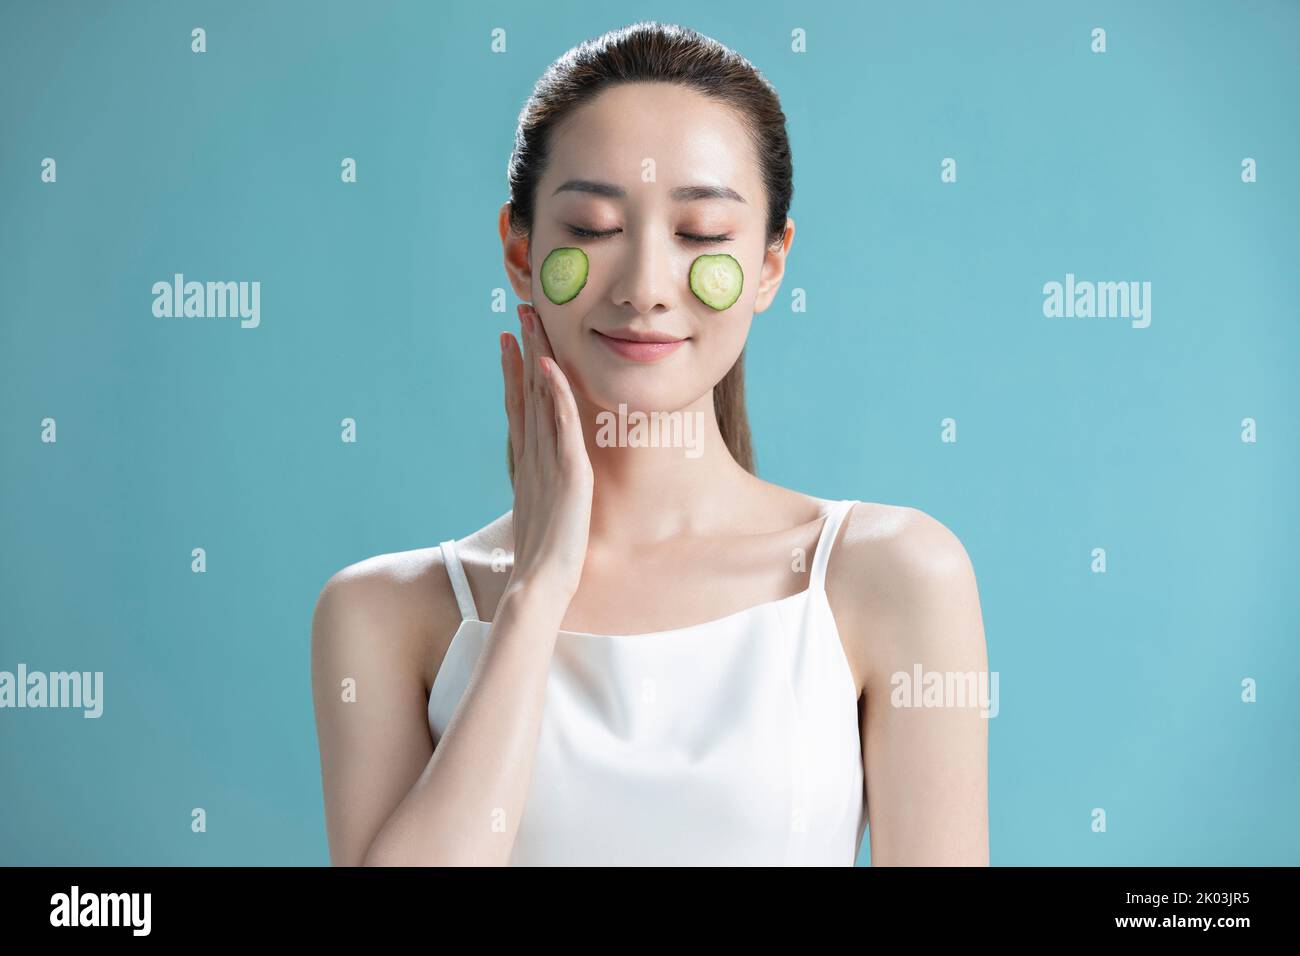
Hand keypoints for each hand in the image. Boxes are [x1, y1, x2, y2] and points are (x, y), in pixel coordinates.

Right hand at [499, 302, 593, 603]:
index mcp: (528, 462)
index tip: (508, 338)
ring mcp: (548, 461)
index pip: (519, 405)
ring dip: (537, 357)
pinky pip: (561, 425)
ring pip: (540, 399)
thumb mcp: (543, 512)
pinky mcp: (568, 473)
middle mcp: (534, 455)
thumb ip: (541, 488)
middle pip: (526, 390)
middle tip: (519, 311)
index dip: (513, 369)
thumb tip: (541, 480)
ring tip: (531, 322)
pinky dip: (555, 394)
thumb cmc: (544, 558)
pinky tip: (550, 367)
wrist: (541, 584)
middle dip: (524, 349)